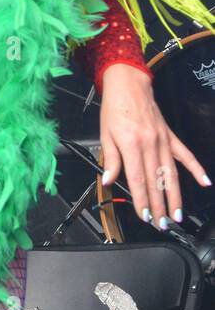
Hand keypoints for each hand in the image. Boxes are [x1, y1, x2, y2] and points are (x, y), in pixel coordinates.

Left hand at [98, 63, 211, 227]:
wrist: (129, 86)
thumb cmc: (115, 109)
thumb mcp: (105, 134)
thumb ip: (109, 159)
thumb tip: (108, 179)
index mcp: (131, 145)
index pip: (137, 179)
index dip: (141, 199)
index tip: (144, 215)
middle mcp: (150, 145)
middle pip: (156, 181)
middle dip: (159, 205)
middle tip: (161, 223)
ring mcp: (163, 142)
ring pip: (171, 174)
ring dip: (175, 196)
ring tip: (177, 214)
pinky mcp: (171, 137)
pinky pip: (185, 155)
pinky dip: (196, 169)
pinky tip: (204, 182)